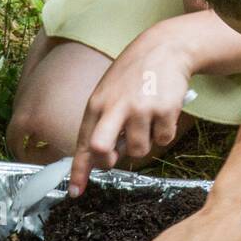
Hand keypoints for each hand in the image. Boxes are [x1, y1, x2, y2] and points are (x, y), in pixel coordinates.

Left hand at [69, 27, 194, 193]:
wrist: (164, 48)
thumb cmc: (133, 74)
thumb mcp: (108, 92)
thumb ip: (101, 122)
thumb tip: (99, 157)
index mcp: (97, 104)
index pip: (84, 143)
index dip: (79, 171)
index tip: (75, 191)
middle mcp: (116, 107)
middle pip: (101, 148)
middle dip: (107, 161)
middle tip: (116, 155)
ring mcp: (141, 109)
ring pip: (139, 151)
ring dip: (144, 143)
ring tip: (146, 119)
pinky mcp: (165, 111)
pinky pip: (163, 140)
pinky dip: (163, 132)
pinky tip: (162, 112)